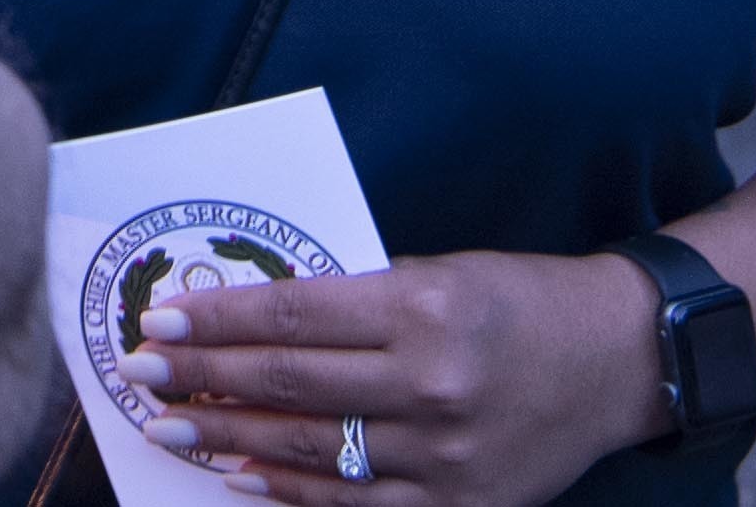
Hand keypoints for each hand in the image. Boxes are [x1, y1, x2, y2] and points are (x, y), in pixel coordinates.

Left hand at [121, 250, 665, 504]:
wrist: (615, 362)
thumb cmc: (515, 300)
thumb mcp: (437, 272)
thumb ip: (355, 302)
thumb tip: (252, 324)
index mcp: (424, 308)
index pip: (294, 315)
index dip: (218, 319)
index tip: (160, 318)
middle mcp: (432, 384)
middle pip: (290, 384)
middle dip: (203, 379)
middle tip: (140, 371)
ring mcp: (445, 456)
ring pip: (312, 451)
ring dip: (228, 438)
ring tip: (167, 426)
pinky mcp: (458, 506)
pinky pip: (354, 505)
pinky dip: (288, 493)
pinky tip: (238, 474)